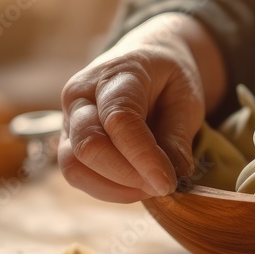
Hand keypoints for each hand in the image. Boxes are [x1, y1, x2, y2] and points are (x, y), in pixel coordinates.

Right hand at [59, 13, 225, 202]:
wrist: (143, 63)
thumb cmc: (166, 80)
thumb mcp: (186, 97)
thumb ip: (178, 136)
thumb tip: (174, 174)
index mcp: (116, 74)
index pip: (119, 119)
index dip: (143, 157)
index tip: (167, 183)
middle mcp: (81, 95)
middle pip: (89, 146)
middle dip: (128, 177)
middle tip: (164, 186)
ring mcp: (68, 120)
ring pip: (75, 167)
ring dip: (116, 188)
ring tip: (151, 186)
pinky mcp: (68, 143)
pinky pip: (78, 176)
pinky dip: (108, 190)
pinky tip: (136, 186)